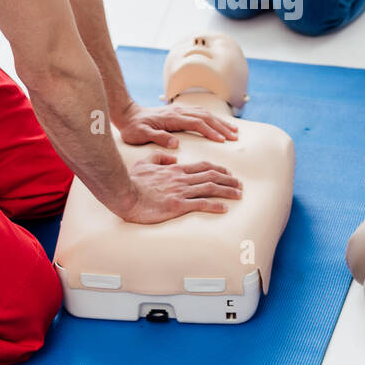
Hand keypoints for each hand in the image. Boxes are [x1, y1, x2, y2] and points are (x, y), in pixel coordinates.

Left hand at [117, 101, 237, 147]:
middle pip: (206, 117)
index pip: (197, 123)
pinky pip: (200, 113)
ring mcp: (179, 111)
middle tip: (234, 137)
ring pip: (205, 114)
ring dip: (220, 122)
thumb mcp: (141, 135)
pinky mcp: (179, 112)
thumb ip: (158, 138)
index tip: (222, 140)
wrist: (126, 114)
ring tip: (233, 130)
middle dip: (221, 126)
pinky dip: (212, 118)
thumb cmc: (133, 127)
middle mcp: (179, 112)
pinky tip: (218, 123)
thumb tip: (175, 143)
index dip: (210, 131)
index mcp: (172, 118)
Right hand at [121, 151, 242, 223]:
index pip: (202, 166)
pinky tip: (224, 208)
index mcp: (175, 169)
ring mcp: (180, 192)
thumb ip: (159, 157)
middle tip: (239, 184)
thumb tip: (172, 156)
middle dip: (228, 179)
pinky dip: (215, 205)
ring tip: (238, 194)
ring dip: (227, 191)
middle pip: (211, 176)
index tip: (227, 172)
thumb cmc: (132, 181)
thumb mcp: (145, 162)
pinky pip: (201, 204)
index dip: (218, 169)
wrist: (125, 194)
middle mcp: (181, 179)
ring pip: (210, 188)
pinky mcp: (178, 205)